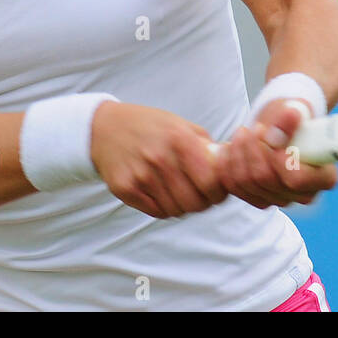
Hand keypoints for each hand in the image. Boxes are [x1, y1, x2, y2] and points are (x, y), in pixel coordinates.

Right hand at [90, 102, 226, 217]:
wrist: (105, 127)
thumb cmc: (151, 126)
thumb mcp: (181, 125)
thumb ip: (206, 147)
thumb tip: (232, 169)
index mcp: (180, 139)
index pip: (211, 182)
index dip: (220, 192)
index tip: (219, 191)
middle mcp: (160, 158)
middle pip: (195, 202)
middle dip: (203, 203)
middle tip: (202, 196)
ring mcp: (141, 175)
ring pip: (176, 210)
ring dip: (184, 206)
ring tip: (181, 192)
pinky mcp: (125, 189)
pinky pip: (156, 212)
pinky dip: (164, 208)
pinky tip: (163, 193)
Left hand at [216, 99, 337, 209]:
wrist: (280, 125)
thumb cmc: (293, 117)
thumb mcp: (295, 109)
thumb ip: (292, 116)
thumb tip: (291, 115)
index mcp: (324, 177)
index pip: (298, 179)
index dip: (279, 158)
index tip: (269, 133)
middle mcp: (304, 194)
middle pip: (268, 180)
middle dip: (255, 149)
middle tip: (254, 127)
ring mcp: (280, 199)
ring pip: (248, 183)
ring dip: (239, 153)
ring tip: (242, 131)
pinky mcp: (258, 199)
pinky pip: (235, 186)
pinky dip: (228, 165)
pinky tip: (232, 146)